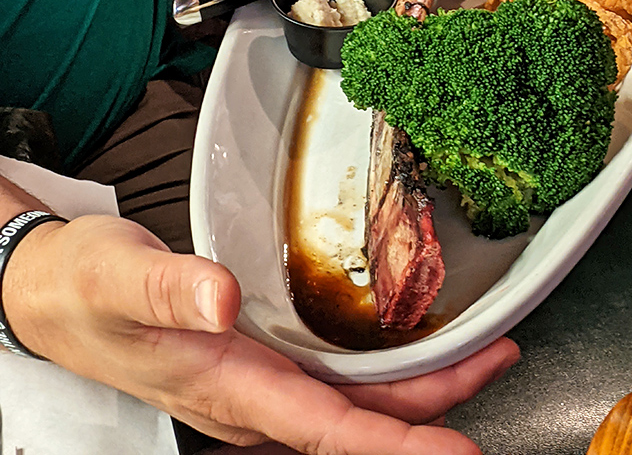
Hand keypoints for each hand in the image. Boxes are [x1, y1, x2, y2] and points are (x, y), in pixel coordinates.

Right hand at [4, 215, 518, 453]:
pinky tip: (396, 356)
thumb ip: (169, 288)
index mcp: (223, 383)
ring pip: (345, 403)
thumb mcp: (118, 276)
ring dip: (413, 390)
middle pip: (353, 417)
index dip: (394, 443)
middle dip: (431, 404)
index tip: (458, 452)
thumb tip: (219, 300)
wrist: (52, 295)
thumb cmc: (83, 288)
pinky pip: (324, 385)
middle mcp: (245, 397)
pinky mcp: (248, 367)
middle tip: (498, 360)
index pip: (324, 427)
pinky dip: (374, 377)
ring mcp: (248, 387)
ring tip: (473, 355)